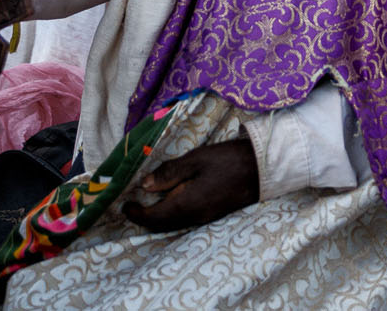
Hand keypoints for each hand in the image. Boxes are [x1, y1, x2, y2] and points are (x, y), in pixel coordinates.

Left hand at [122, 140, 258, 232]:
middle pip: (162, 225)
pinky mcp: (212, 215)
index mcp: (187, 204)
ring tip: (147, 202)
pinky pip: (184, 220)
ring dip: (157, 217)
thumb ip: (170, 173)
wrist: (261, 169)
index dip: (136, 214)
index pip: (154, 217)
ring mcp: (205, 218)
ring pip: (173, 225)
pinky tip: (170, 200)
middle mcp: (194, 217)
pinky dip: (171, 214)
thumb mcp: (196, 160)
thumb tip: (145, 185)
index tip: (124, 205)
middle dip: (144, 218)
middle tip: (132, 205)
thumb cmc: (227, 160)